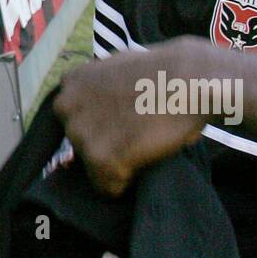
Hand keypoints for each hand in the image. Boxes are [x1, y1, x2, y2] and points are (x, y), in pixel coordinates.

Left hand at [53, 37, 226, 196]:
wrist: (189, 80)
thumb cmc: (165, 73)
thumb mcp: (120, 70)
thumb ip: (102, 92)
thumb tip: (103, 117)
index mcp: (72, 82)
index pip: (75, 117)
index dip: (100, 124)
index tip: (122, 122)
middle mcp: (67, 106)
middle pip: (80, 141)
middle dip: (104, 142)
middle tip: (136, 134)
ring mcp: (80, 133)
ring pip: (92, 164)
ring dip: (116, 161)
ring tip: (144, 145)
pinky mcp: (99, 159)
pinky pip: (107, 187)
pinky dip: (126, 182)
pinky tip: (144, 160)